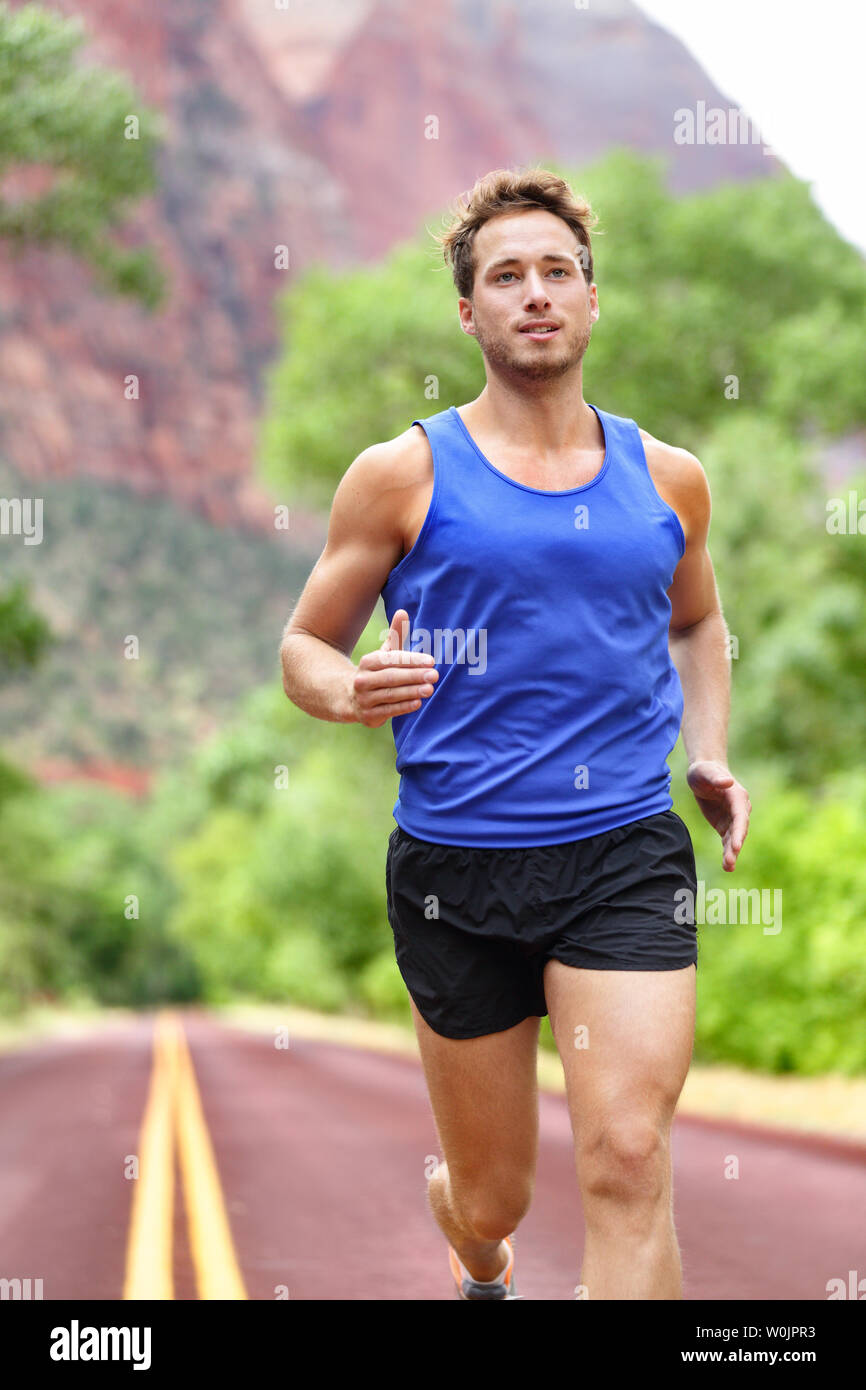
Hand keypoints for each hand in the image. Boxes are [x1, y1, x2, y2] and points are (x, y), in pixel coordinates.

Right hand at [350, 608, 437, 727]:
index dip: (411, 660)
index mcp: (368, 662)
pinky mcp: (368, 716)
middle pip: (391, 677)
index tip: (431, 661)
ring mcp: (364, 699)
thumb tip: (403, 611)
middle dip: (414, 676)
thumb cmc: (377, 672)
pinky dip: (403, 707)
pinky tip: (418, 702)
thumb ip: (395, 635)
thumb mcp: (384, 654)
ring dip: (411, 691)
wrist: (351, 699)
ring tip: (430, 689)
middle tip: (435, 675)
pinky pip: (388, 711)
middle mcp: (363, 680)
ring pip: (390, 694)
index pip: (391, 659)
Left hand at [686, 760, 750, 871]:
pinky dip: (728, 852)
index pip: (740, 816)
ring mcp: (733, 818)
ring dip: (732, 853)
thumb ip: (715, 777)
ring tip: (728, 867)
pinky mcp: (725, 825)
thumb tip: (728, 781)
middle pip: (739, 830)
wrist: (703, 774)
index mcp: (737, 796)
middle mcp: (739, 809)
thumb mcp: (705, 772)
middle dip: (735, 846)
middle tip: (730, 861)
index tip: (736, 845)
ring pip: (734, 838)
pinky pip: (727, 840)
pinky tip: (727, 866)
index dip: (739, 831)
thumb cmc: (704, 771)